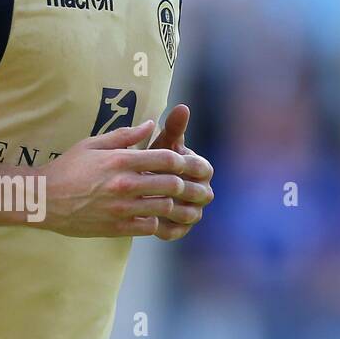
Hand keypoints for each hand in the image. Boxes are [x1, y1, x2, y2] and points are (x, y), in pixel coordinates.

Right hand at [37, 117, 213, 238]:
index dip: (183, 161)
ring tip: (181, 202)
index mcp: (120, 160)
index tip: (188, 163)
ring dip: (175, 204)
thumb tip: (151, 124)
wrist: (43, 199)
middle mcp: (124, 184)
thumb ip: (125, 135)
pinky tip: (156, 216)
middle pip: (171, 183)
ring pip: (164, 206)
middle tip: (194, 185)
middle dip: (187, 184)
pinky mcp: (116, 227)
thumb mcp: (93, 144)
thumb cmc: (67, 168)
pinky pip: (149, 226)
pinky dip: (157, 221)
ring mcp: (120, 208)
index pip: (166, 158)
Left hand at [143, 104, 213, 240]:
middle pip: (199, 193)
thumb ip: (173, 128)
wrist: (136, 186)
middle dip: (182, 189)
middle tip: (161, 185)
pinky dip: (163, 227)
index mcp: (202, 169)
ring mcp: (193, 212)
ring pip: (189, 214)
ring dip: (173, 209)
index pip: (202, 167)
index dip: (188, 165)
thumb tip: (182, 107)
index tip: (170, 162)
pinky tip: (146, 220)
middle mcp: (203, 192)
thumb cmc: (151, 160)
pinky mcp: (180, 229)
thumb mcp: (160, 144)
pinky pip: (175, 232)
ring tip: (152, 204)